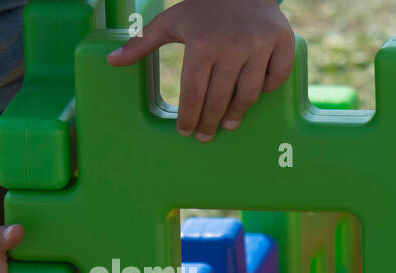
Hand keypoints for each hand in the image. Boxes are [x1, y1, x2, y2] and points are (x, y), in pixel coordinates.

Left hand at [107, 0, 295, 141]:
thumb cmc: (202, 6)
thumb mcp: (171, 21)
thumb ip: (142, 43)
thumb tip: (112, 61)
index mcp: (202, 44)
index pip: (193, 93)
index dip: (188, 117)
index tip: (185, 132)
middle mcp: (232, 47)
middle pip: (220, 100)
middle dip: (209, 122)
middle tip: (205, 136)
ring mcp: (260, 46)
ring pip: (249, 94)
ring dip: (237, 114)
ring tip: (228, 125)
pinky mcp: (282, 44)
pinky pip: (276, 79)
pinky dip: (267, 90)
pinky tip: (254, 97)